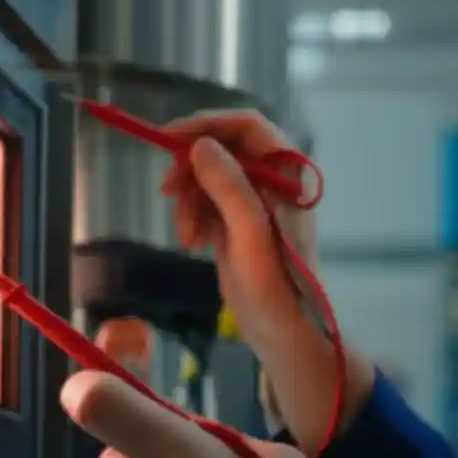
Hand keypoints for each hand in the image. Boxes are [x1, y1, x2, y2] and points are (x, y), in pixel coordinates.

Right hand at [159, 111, 375, 453]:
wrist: (281, 332)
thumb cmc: (276, 284)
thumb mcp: (249, 233)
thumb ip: (229, 186)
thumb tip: (201, 144)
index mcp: (289, 173)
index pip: (247, 126)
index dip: (207, 125)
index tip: (170, 139)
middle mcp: (273, 180)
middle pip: (222, 147)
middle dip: (191, 168)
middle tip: (168, 191)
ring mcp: (255, 201)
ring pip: (208, 176)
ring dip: (189, 200)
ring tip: (187, 235)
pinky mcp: (238, 223)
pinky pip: (206, 202)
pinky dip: (192, 217)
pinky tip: (193, 243)